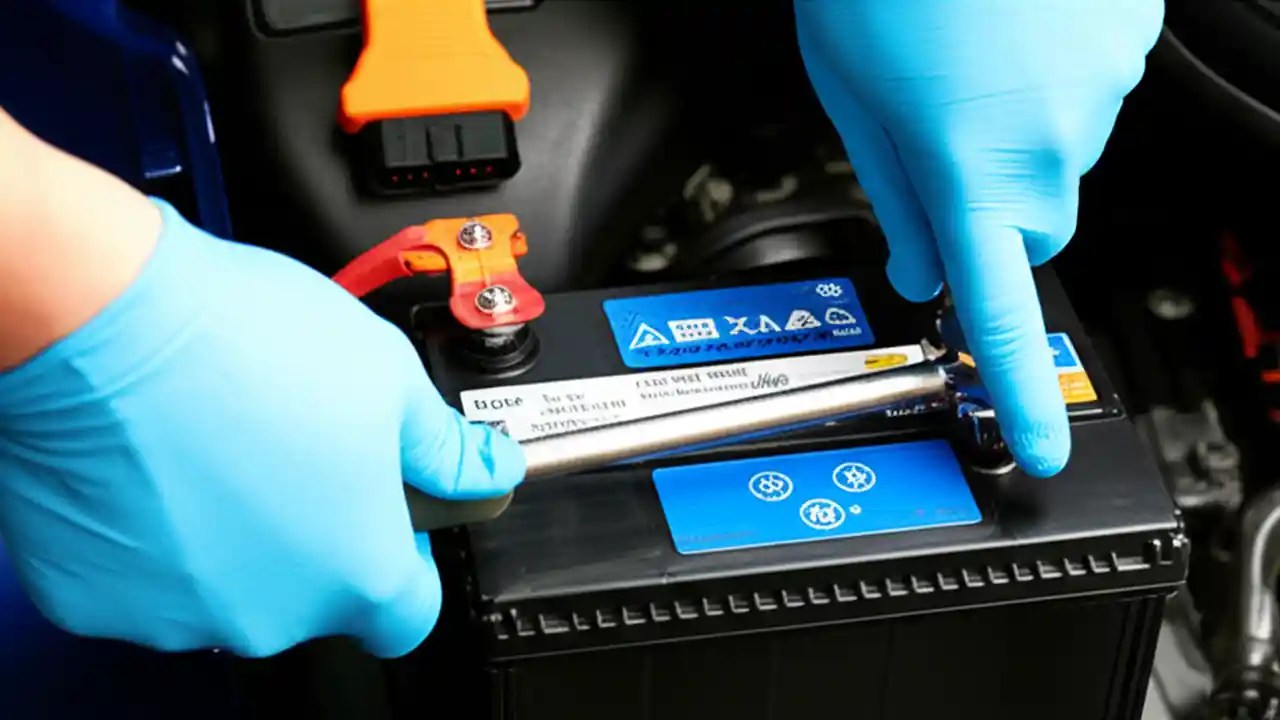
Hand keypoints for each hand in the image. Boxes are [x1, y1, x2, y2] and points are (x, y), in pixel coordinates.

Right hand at [0, 199, 523, 656]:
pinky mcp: (100, 598)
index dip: (408, 557)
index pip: (409, 611)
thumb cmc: (240, 343)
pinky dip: (162, 537)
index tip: (390, 510)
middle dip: (319, 532)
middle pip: (317, 595)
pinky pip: (152, 579)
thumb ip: (446, 448)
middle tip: (300, 449)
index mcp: (355, 572)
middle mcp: (270, 614)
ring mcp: (180, 615)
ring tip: (226, 444)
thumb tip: (488, 471)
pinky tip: (165, 466)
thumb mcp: (387, 380)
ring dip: (238, 535)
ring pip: (233, 588)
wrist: (103, 317)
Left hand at [795, 0, 1162, 475]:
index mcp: (966, 168)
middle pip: (1032, 229)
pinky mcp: (1130, 40)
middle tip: (939, 149)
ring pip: (1060, 158)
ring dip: (1015, 138)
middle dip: (987, 214)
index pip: (1002, 306)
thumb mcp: (849, 96)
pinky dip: (1051, 84)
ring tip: (968, 65)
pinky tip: (1008, 35)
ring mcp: (1104, 86)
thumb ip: (892, 193)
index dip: (1022, 384)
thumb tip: (917, 265)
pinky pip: (1090, 95)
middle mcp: (1051, 138)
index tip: (1043, 440)